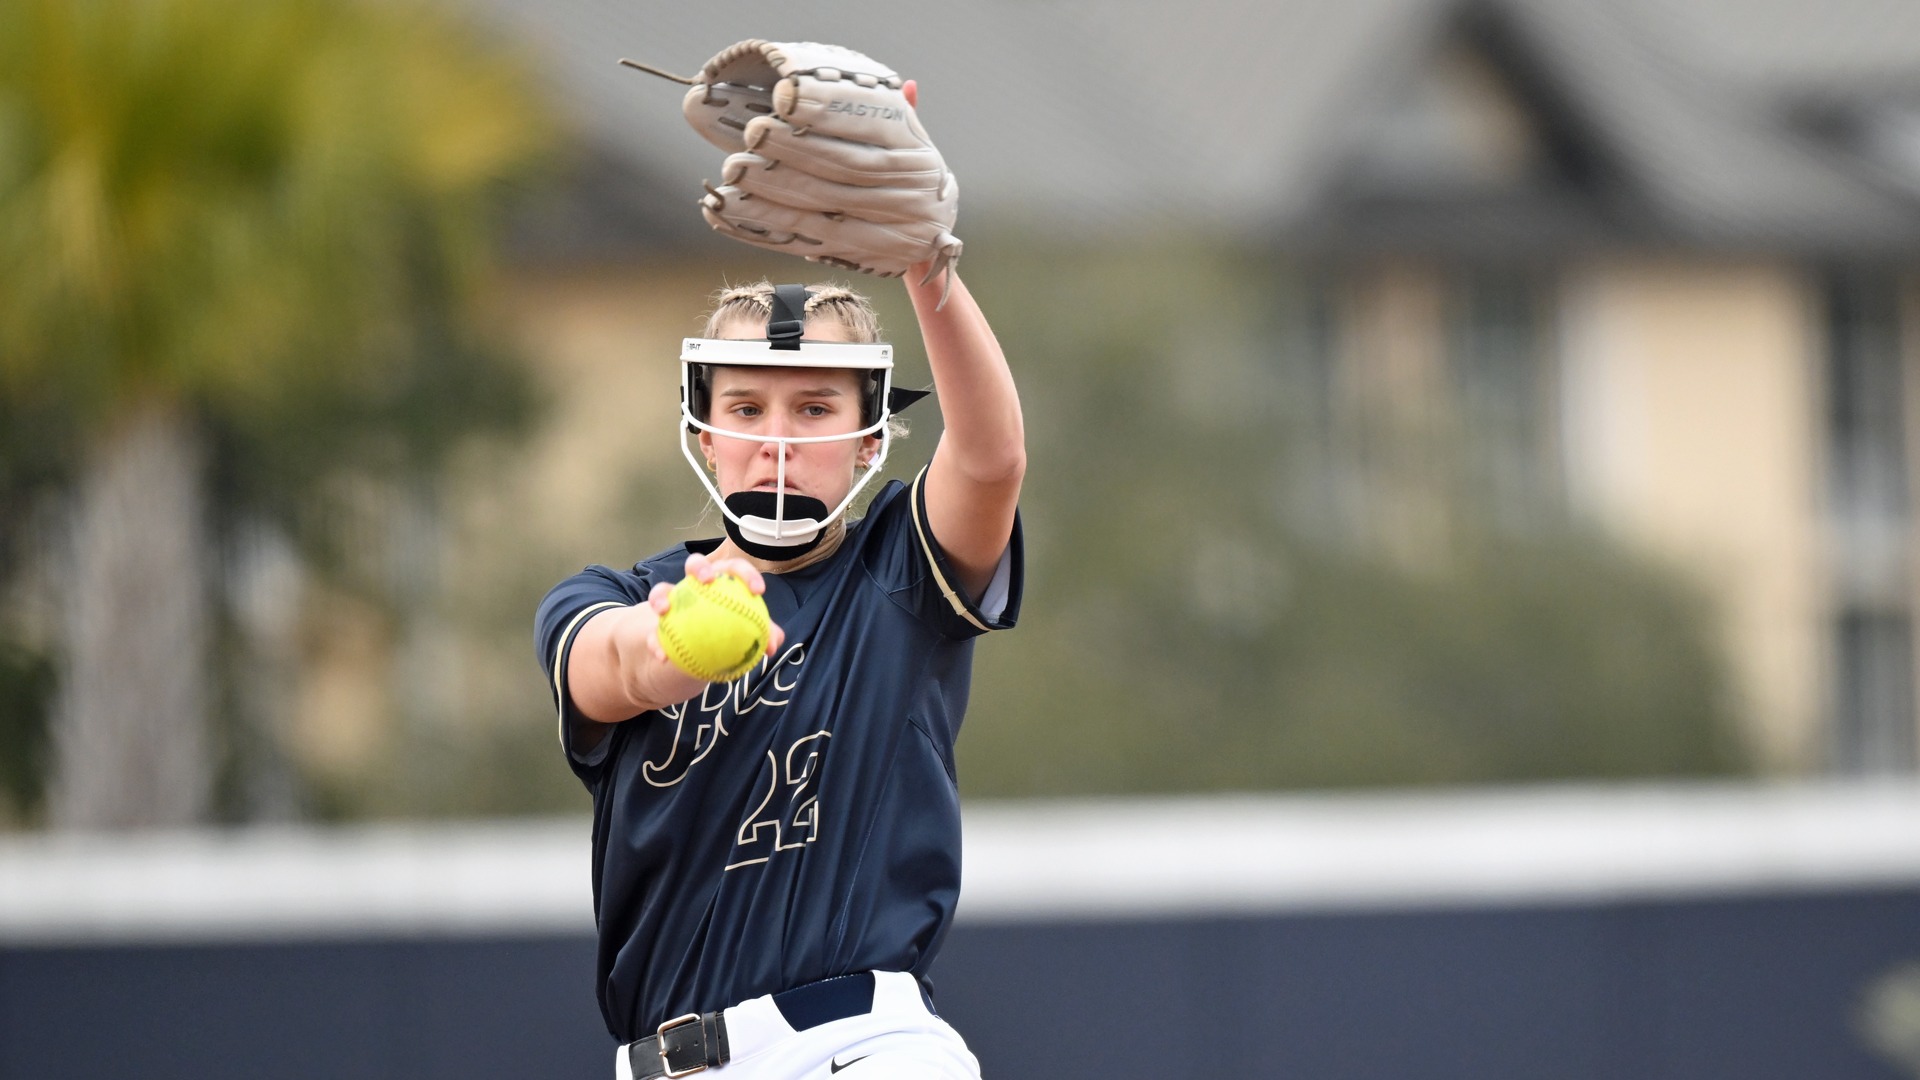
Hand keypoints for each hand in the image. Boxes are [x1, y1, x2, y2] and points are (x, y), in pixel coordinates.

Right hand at [644, 551, 785, 665]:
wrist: (698, 650)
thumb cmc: (729, 630)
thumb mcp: (747, 632)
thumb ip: (762, 634)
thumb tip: (773, 645)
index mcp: (721, 581)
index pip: (734, 568)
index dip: (746, 573)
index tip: (758, 591)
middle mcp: (694, 585)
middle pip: (694, 564)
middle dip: (700, 566)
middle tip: (707, 580)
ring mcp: (672, 600)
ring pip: (662, 590)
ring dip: (661, 597)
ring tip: (664, 610)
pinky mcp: (654, 622)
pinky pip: (652, 630)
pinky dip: (655, 643)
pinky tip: (662, 656)